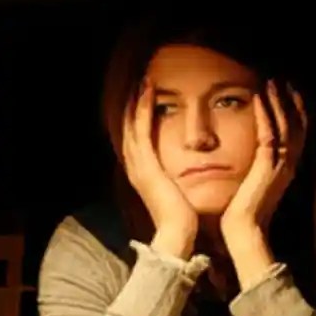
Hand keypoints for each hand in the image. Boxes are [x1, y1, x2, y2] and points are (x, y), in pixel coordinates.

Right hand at [122, 78, 196, 256]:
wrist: (179, 233)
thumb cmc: (184, 218)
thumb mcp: (178, 193)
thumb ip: (177, 181)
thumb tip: (186, 175)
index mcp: (144, 173)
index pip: (138, 139)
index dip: (138, 118)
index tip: (146, 100)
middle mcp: (136, 166)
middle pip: (129, 128)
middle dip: (132, 106)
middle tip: (139, 84)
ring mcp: (138, 164)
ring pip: (132, 124)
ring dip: (136, 102)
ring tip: (142, 82)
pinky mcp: (146, 164)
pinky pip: (142, 129)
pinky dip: (142, 110)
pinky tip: (147, 93)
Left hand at [221, 79, 307, 239]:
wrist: (243, 231)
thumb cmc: (243, 212)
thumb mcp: (255, 185)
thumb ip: (258, 169)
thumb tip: (252, 158)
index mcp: (286, 169)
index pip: (298, 134)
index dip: (297, 112)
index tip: (290, 92)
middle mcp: (288, 165)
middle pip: (297, 126)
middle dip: (292, 101)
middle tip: (284, 80)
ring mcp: (280, 166)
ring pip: (286, 127)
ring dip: (279, 103)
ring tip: (271, 82)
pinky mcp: (267, 167)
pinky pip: (268, 135)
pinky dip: (265, 115)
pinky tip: (258, 98)